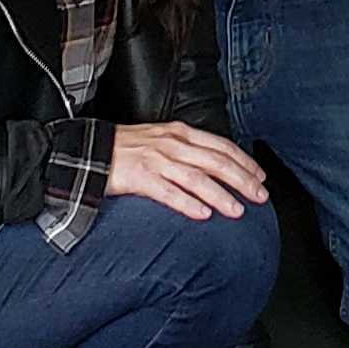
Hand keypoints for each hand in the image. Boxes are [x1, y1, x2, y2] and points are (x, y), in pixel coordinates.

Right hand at [104, 122, 268, 221]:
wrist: (89, 151)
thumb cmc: (127, 149)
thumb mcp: (161, 140)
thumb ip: (186, 150)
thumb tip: (214, 167)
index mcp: (180, 132)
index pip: (221, 146)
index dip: (244, 162)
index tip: (260, 176)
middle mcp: (172, 143)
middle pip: (216, 162)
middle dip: (242, 179)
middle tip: (260, 196)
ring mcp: (156, 159)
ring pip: (197, 178)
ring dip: (221, 195)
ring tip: (238, 210)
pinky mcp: (139, 177)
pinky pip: (169, 192)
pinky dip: (188, 204)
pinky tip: (203, 215)